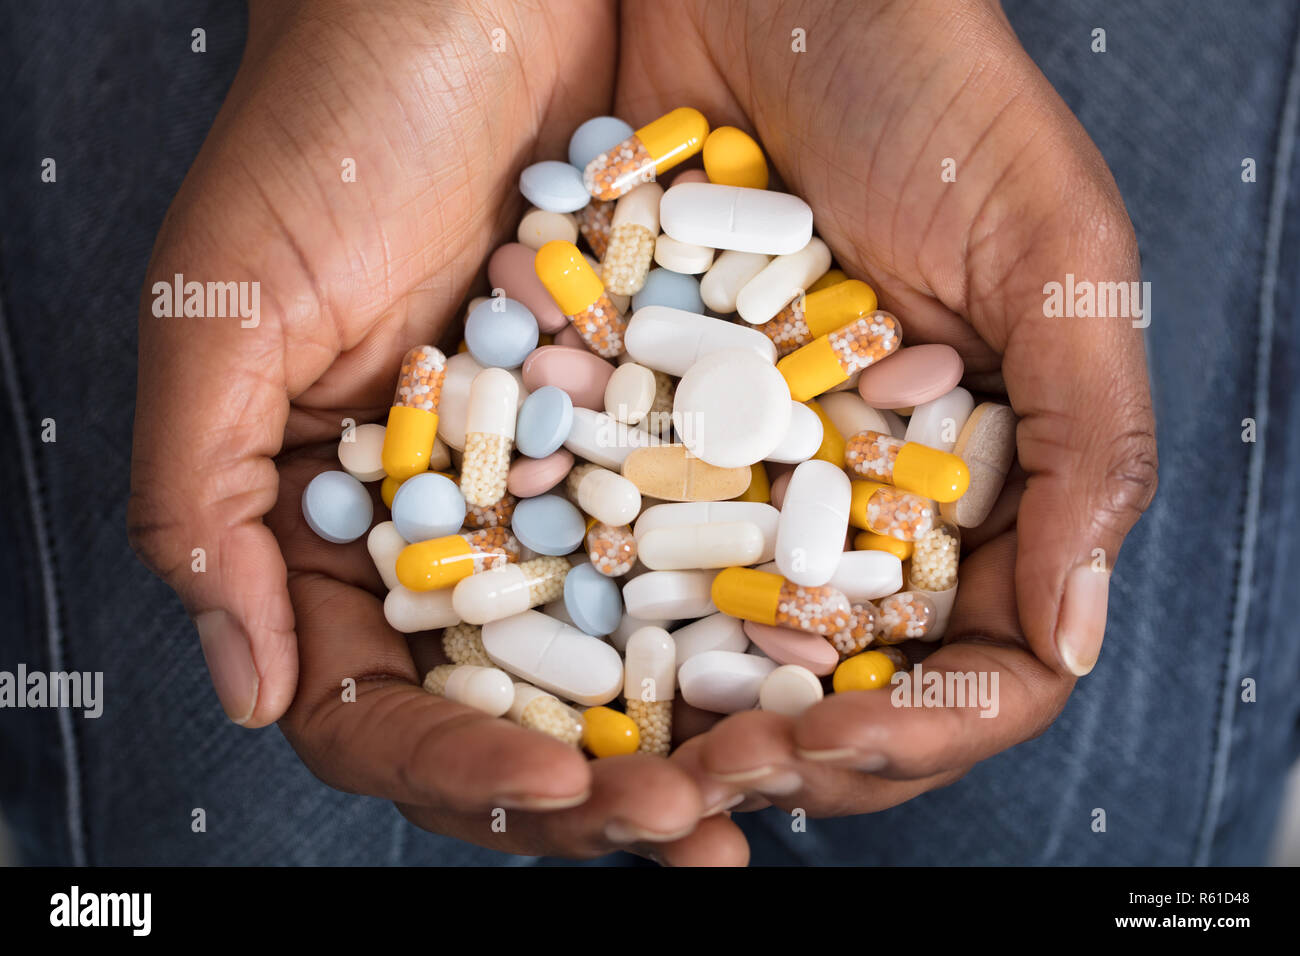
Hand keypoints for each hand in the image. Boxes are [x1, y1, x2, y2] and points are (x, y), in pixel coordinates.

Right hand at [128, 0, 743, 862]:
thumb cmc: (330, 128)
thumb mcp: (228, 307)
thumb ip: (203, 496)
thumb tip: (249, 683)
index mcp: (354, 527)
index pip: (387, 704)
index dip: (457, 772)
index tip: (550, 785)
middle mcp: (474, 522)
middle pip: (527, 707)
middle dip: (601, 786)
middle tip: (687, 826)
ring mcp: (579, 478)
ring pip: (636, 647)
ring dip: (696, 728)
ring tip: (768, 777)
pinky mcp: (673, 416)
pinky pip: (724, 533)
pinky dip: (764, 604)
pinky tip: (822, 653)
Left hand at [616, 0, 1157, 813]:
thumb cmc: (932, 94)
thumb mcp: (1050, 251)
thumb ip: (1089, 441)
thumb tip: (1073, 638)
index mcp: (966, 487)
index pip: (970, 666)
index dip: (914, 731)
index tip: (832, 738)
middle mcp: (847, 502)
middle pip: (829, 683)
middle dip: (776, 753)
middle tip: (705, 778)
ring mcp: (735, 474)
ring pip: (708, 645)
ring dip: (666, 720)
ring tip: (619, 755)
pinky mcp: (631, 426)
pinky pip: (602, 541)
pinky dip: (577, 609)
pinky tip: (540, 651)